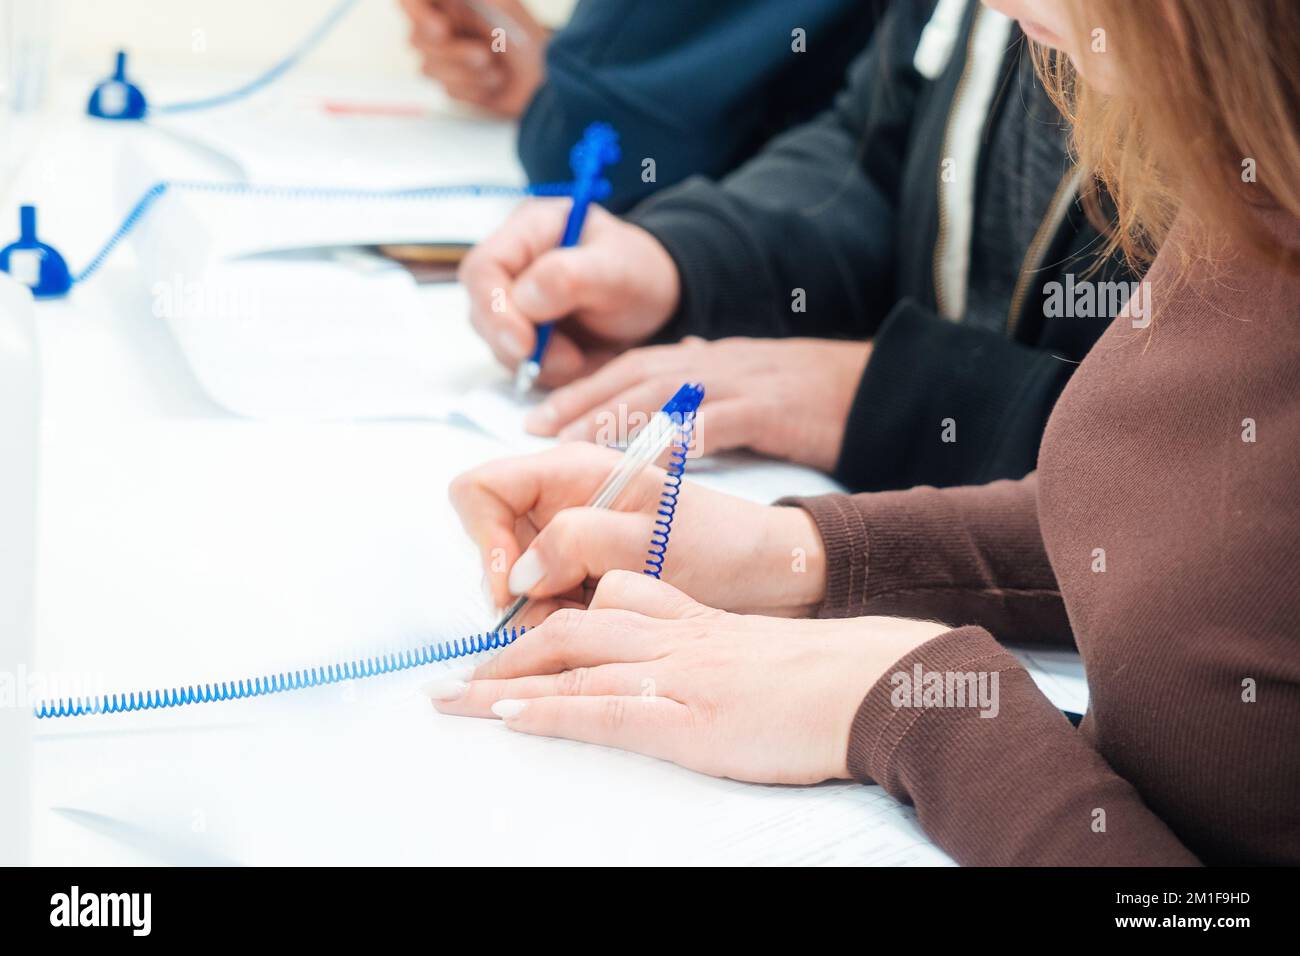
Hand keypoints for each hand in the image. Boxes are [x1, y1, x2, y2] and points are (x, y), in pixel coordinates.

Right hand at [399, 0, 547, 116]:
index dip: (417, 14)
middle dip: (453, 53)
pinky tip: (493, 81)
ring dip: (468, 73)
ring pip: (429, 68)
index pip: (410, 3)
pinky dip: (475, 88)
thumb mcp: (501, 5)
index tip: (440, 29)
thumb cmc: (526, 38)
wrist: (545, 80)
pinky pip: (448, 89)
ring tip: (495, 68)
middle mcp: (441, 27)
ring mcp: (445, 57)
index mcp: (449, 3)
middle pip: (417, 39)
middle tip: (484, 55)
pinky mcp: (453, 84)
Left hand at [432, 572, 947, 783]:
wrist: (872, 682)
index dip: (547, 623)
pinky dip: (550, 714)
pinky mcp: (688, 719)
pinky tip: (510, 720)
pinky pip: (605, 711)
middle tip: (453, 682)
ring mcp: (676, 676)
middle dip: (504, 656)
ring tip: (451, 703)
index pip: (601, 608)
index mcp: (689, 622)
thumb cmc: (822, 674)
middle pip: (568, 631)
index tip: (511, 643)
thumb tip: (676, 672)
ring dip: (504, 685)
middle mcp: (671, 640)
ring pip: (572, 666)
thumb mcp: (753, 650)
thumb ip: (706, 650)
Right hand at [449, 442, 826, 621]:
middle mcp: (561, 503)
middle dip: (513, 587)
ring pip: (516, 584)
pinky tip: (601, 626)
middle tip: (559, 613)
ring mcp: (570, 543)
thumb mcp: (651, 539)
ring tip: (595, 620)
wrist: (769, 576)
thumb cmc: (721, 544)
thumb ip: (577, 541)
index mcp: (571, 471)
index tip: (515, 584)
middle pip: (491, 543)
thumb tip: (520, 573)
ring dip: (539, 613)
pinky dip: (560, 624)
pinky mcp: (583, 579)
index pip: (479, 490)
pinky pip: (544, 606)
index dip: (484, 537)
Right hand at [459, 200, 680, 385]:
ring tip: (585, 358)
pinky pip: (521, 365)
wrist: (655, 301)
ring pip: (500, 345)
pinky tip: (582, 362)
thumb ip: (570, 277)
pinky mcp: (524, 335)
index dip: (494, 309)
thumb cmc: (639, 273)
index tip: (524, 344)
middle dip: (521, 345)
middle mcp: (512, 265)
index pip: (483, 269)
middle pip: (484, 312)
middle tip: (570, 359)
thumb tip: (523, 299)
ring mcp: (514, 303)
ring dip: (541, 363)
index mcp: (528, 230)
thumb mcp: (617, 269)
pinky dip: (551, 372)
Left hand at [524, 337, 870, 471]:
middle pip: (631, 378)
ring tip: (575, 447)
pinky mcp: (766, 409)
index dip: (582, 390)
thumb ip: (706, 374)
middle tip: (538, 431)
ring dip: (613, 419)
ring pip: (662, 396)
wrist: (873, 386)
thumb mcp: (747, 375)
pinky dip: (678, 441)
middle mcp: (710, 365)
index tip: (540, 415)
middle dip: (581, 404)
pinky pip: (713, 423)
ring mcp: (738, 384)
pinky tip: (647, 463)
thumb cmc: (808, 391)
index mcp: (702, 360)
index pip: (628, 369)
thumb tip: (673, 366)